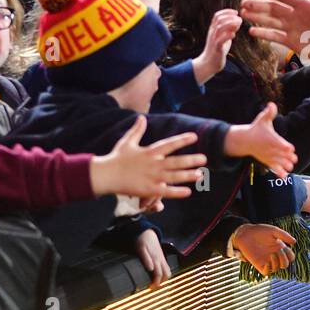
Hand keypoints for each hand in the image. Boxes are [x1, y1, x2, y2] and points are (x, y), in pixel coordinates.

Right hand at [90, 117, 206, 199]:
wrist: (105, 175)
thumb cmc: (116, 158)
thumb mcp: (127, 142)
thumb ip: (137, 130)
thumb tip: (142, 117)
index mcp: (149, 152)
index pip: (169, 144)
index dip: (182, 140)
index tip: (194, 137)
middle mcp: (153, 163)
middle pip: (175, 161)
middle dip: (191, 160)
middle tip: (204, 158)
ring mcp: (151, 177)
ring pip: (173, 176)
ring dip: (187, 175)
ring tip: (200, 175)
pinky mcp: (148, 189)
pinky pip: (165, 191)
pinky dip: (177, 192)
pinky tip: (187, 192)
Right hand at [136, 227, 170, 288]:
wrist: (144, 231)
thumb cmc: (149, 244)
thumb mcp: (155, 254)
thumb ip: (156, 264)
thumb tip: (155, 275)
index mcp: (161, 260)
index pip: (167, 273)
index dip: (164, 282)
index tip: (158, 288)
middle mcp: (158, 258)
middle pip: (164, 273)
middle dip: (159, 283)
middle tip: (152, 289)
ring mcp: (151, 253)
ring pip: (157, 266)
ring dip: (156, 277)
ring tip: (149, 286)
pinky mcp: (143, 248)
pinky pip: (146, 256)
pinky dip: (149, 262)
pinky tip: (149, 268)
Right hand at [192, 8, 240, 83]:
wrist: (209, 63)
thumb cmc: (218, 49)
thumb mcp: (223, 37)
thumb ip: (228, 29)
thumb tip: (238, 21)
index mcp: (213, 29)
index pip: (217, 15)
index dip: (227, 12)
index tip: (236, 12)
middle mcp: (212, 33)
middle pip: (219, 19)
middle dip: (230, 17)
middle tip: (239, 19)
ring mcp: (213, 40)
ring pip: (220, 28)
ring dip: (230, 24)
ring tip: (238, 25)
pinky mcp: (216, 48)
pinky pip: (220, 40)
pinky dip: (228, 36)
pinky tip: (234, 35)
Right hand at [223, 103, 297, 177]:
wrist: (245, 140)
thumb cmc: (256, 129)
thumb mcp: (262, 119)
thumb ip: (269, 113)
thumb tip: (271, 104)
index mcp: (271, 139)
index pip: (280, 144)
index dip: (286, 147)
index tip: (290, 148)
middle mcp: (270, 149)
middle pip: (281, 155)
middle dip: (288, 157)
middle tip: (293, 159)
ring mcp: (268, 156)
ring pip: (278, 163)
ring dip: (285, 165)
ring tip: (290, 167)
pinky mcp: (267, 161)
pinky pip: (273, 168)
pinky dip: (278, 172)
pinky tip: (284, 175)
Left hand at [231, 223, 296, 275]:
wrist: (245, 233)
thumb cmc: (259, 231)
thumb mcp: (273, 231)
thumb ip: (284, 235)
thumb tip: (294, 242)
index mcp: (279, 248)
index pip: (290, 257)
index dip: (290, 255)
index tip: (285, 248)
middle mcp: (274, 255)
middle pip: (285, 265)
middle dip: (284, 260)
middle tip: (279, 251)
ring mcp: (267, 260)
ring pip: (277, 269)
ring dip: (277, 263)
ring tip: (272, 254)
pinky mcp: (259, 264)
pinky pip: (266, 273)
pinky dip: (268, 269)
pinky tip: (267, 262)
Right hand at [243, 0, 309, 58]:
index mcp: (305, 5)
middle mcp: (296, 15)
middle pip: (274, 8)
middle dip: (258, 6)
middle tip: (243, 3)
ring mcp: (292, 29)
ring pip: (271, 21)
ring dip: (257, 18)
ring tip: (243, 15)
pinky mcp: (292, 42)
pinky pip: (275, 37)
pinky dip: (264, 34)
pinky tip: (252, 32)